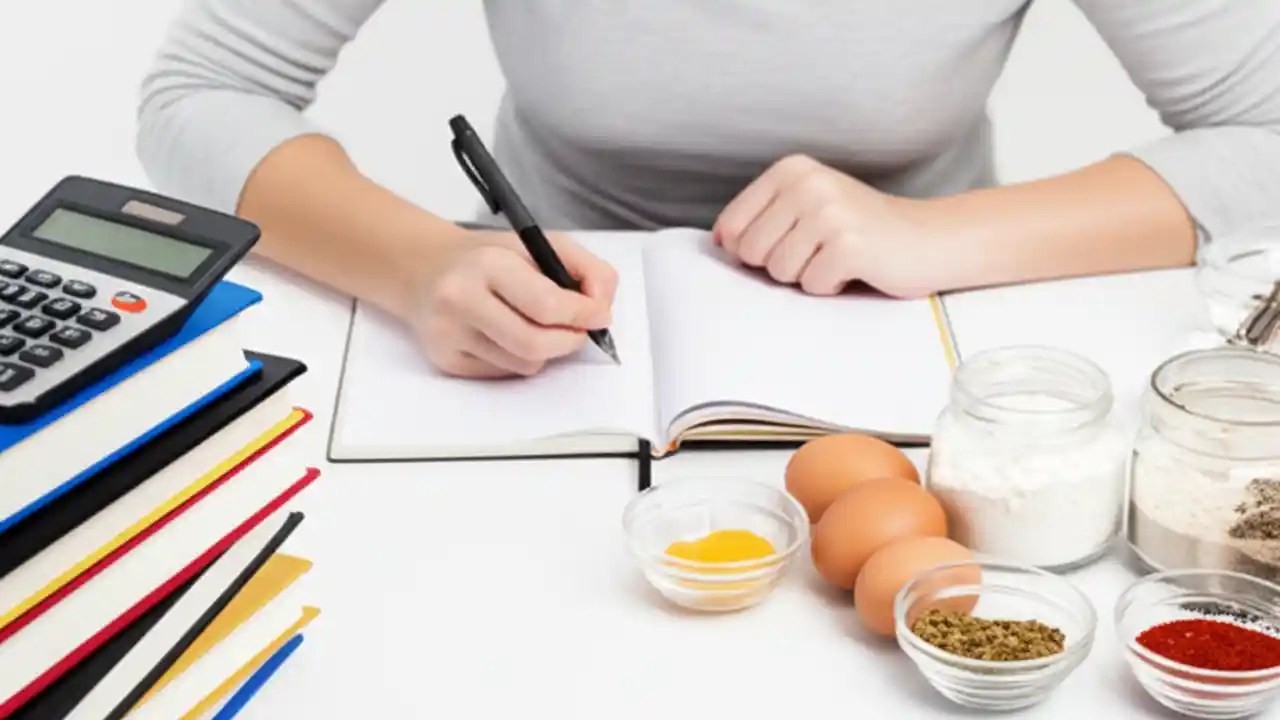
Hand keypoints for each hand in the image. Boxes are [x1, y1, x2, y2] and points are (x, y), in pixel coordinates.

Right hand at [407, 230, 617, 377]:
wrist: (424, 268)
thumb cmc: (486, 257)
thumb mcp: (537, 244)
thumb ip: (584, 268)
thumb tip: (602, 309)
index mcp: (487, 263)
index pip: (546, 305)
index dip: (582, 315)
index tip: (599, 316)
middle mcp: (461, 299)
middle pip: (535, 344)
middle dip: (569, 341)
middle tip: (579, 331)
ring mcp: (449, 334)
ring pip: (524, 364)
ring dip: (544, 351)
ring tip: (535, 324)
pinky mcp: (446, 360)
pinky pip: (503, 373)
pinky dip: (518, 358)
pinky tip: (505, 334)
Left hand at [713, 155, 938, 297]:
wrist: (928, 238)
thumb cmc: (861, 229)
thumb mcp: (806, 207)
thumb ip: (762, 218)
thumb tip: (719, 240)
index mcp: (790, 170)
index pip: (730, 227)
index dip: (751, 250)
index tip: (789, 242)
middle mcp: (807, 183)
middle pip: (751, 253)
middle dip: (781, 264)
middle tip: (819, 250)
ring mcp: (829, 212)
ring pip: (778, 271)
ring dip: (807, 275)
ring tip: (837, 256)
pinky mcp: (849, 244)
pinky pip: (812, 285)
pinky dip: (832, 286)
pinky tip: (855, 267)